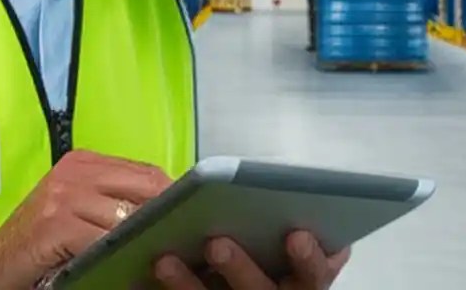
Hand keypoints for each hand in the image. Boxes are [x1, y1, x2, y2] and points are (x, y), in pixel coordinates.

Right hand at [0, 149, 172, 289]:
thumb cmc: (41, 242)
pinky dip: (117, 256)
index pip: (145, 172)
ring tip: (160, 252)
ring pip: (127, 217)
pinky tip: (126, 266)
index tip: (191, 214)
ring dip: (145, 239)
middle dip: (165, 214)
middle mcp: (76, 172)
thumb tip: (167, 209)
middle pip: (143, 188)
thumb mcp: (78, 210)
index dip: (172, 194)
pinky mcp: (56, 223)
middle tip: (184, 236)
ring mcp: (65, 196)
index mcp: (85, 162)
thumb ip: (113, 201)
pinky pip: (102, 241)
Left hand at [153, 230, 350, 288]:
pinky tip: (151, 267)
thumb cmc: (275, 247)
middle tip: (216, 243)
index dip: (308, 258)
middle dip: (240, 268)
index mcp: (303, 279)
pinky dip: (171, 286)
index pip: (314, 275)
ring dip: (189, 283)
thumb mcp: (288, 234)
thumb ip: (288, 220)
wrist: (239, 274)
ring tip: (165, 259)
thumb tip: (274, 186)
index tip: (295, 234)